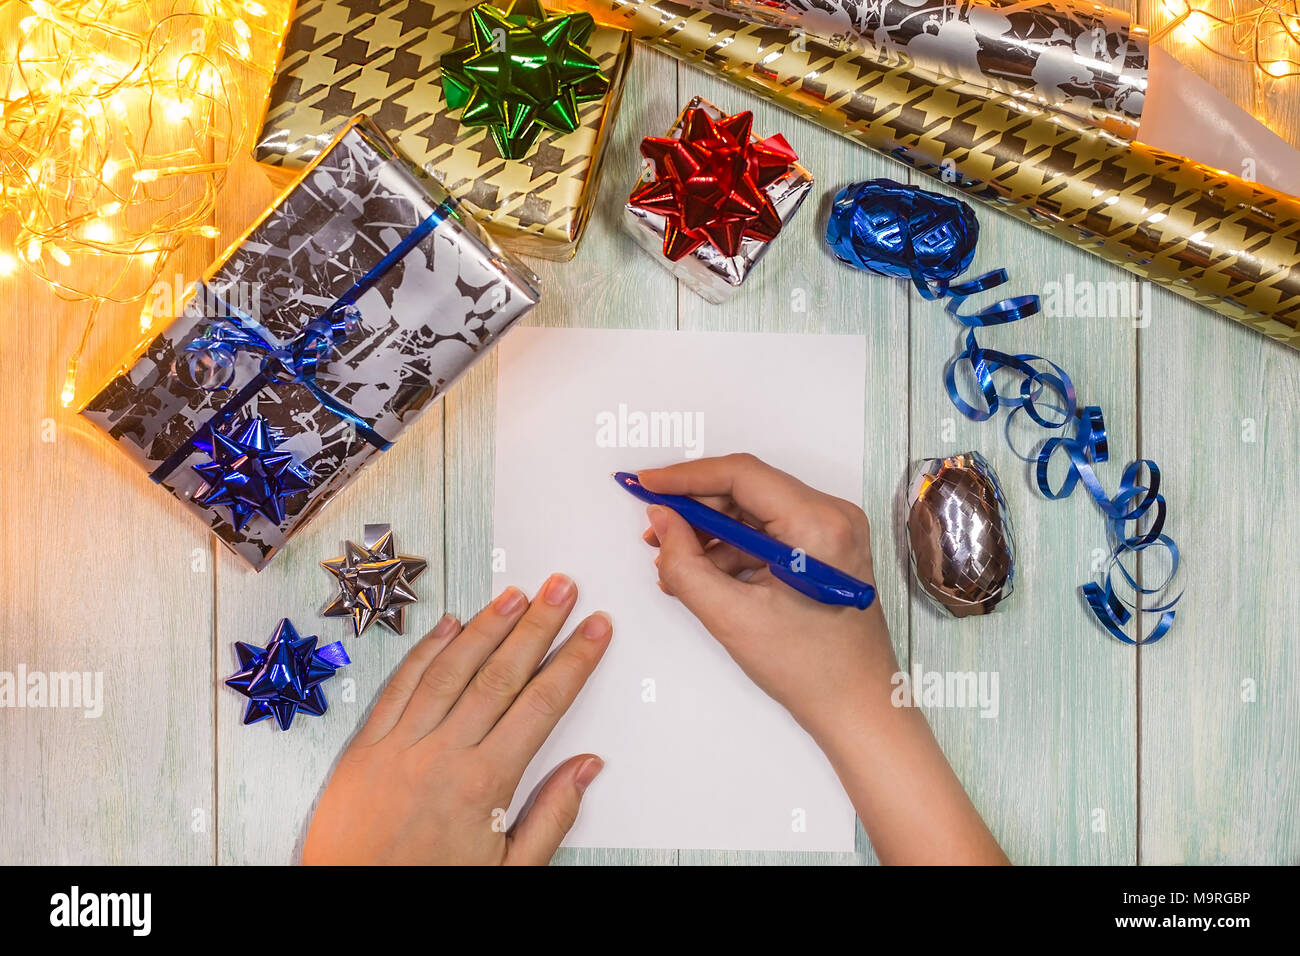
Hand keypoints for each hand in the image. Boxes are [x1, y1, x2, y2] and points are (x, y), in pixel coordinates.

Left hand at [302, 574, 611, 864]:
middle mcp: (442, 755)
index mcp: (483, 784)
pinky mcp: (364, 749)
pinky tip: (447, 626)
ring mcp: (399, 746)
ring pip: (450, 669)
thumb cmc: (431, 895)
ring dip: (486, 627)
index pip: (542, 705)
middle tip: (560, 588)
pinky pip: (398, 687)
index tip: (595, 630)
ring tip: (514, 595)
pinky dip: (424, 652)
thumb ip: (551, 816)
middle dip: (538, 625)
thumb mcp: (508, 873)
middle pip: (502, 673)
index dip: (574, 661)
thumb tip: (586, 767)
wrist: (350, 914)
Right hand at [638, 454, 1007, 863]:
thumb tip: (661, 521)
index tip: (646, 483)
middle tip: (654, 529)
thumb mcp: (732, 616)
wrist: (858, 707)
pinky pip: (768, 532)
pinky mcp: (825, 549)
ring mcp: (832, 531)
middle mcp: (833, 516)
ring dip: (710, 531)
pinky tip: (702, 573)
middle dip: (695, 509)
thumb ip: (685, 564)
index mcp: (819, 524)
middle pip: (747, 490)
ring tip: (672, 562)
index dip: (685, 477)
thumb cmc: (812, 670)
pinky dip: (732, 548)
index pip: (741, 475)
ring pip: (754, 511)